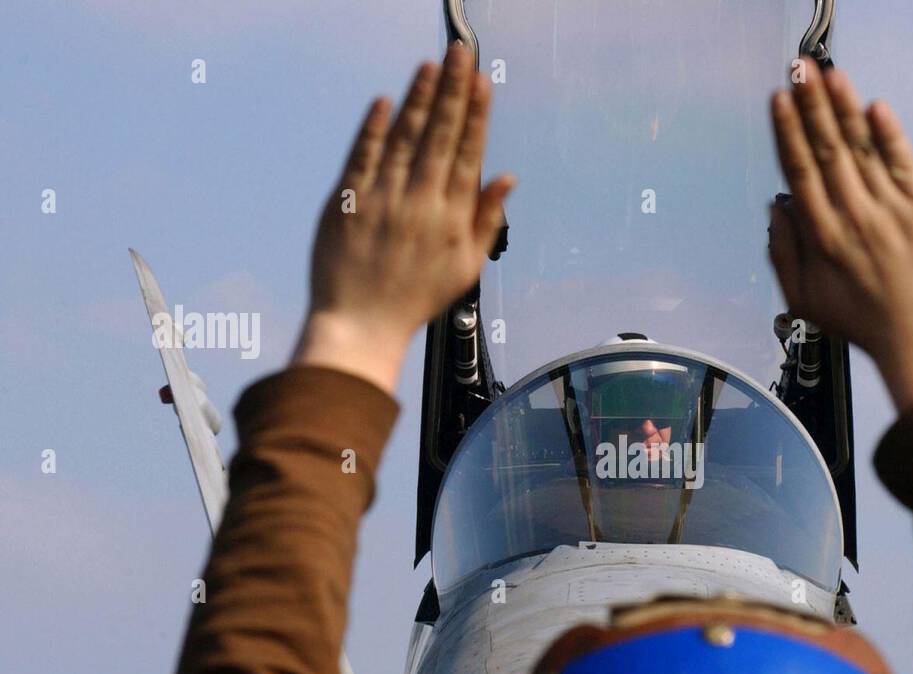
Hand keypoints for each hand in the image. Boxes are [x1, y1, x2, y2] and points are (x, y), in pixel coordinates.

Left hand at [293, 46, 514, 394]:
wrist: (361, 324)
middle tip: (459, 53)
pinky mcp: (347, 202)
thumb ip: (488, 219)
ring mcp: (383, 200)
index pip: (468, 155)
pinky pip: (363, 156)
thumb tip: (507, 178)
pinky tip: (386, 102)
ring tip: (431, 65)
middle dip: (452, 91)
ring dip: (419, 99)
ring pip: (405, 139)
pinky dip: (374, 128)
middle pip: (440, 136)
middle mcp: (421, 204)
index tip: (482, 82)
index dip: (476, 116)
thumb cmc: (416, 299)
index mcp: (452, 219)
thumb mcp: (466, 267)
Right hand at [768, 63, 912, 411]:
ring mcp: (891, 211)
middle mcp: (854, 217)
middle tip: (799, 71)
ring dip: (845, 109)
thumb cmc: (862, 322)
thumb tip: (776, 209)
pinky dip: (889, 135)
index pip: (801, 172)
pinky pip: (904, 163)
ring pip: (862, 149)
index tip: (778, 101)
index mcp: (823, 238)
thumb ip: (784, 254)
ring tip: (830, 75)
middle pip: (828, 150)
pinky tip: (875, 107)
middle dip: (811, 106)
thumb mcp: (805, 301)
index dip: (788, 132)